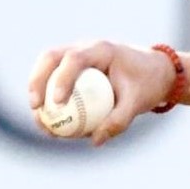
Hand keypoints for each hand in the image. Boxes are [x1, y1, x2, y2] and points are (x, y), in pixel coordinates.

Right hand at [26, 41, 177, 145]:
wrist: (154, 72)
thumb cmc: (147, 84)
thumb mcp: (138, 103)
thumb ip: (119, 120)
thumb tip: (95, 141)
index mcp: (101, 49)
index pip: (75, 58)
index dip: (61, 79)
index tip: (57, 103)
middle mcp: (84, 47)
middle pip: (51, 57)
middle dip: (37, 81)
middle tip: (35, 107)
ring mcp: (76, 55)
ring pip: (47, 67)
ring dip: (37, 90)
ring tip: (39, 119)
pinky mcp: (73, 68)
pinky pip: (54, 80)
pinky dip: (48, 98)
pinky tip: (49, 124)